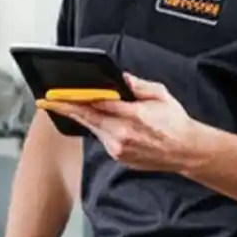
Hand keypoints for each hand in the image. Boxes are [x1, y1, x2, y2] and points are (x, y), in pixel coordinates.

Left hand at [38, 73, 204, 172]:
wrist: (187, 152)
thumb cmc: (176, 122)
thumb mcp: (160, 95)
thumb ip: (138, 85)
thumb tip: (120, 79)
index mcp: (132, 116)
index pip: (95, 105)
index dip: (72, 100)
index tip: (55, 95)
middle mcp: (122, 135)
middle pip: (87, 119)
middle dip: (67, 108)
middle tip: (48, 100)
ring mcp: (119, 149)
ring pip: (93, 129)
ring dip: (85, 117)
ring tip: (72, 105)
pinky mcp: (119, 157)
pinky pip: (103, 139)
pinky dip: (100, 129)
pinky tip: (103, 121)